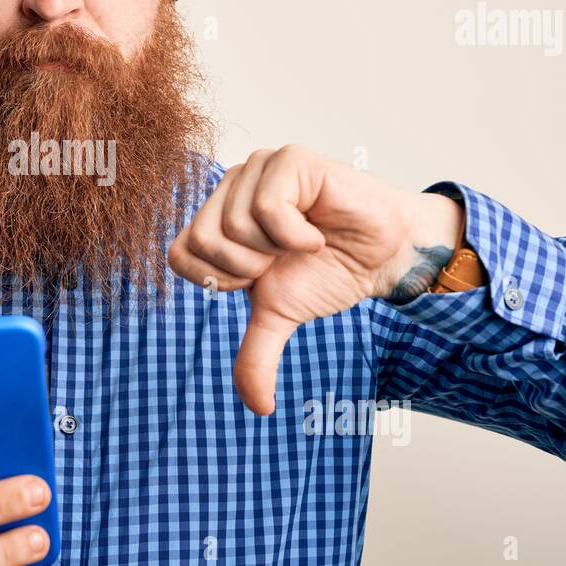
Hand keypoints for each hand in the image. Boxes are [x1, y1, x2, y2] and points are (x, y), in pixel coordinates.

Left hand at [168, 144, 461, 415]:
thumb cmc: (331, 270)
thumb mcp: (283, 314)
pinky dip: (296, 234)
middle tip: (283, 260)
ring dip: (276, 250)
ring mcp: (259, 167)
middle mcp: (231, 186)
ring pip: (234, 225)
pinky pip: (269, 207)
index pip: (181, 255)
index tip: (260, 277)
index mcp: (217, 216)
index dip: (220, 280)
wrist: (385, 256)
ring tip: (305, 242)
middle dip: (248, 268)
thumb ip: (256, 354)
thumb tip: (257, 406)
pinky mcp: (291, 159)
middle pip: (202, 241)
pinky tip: (316, 231)